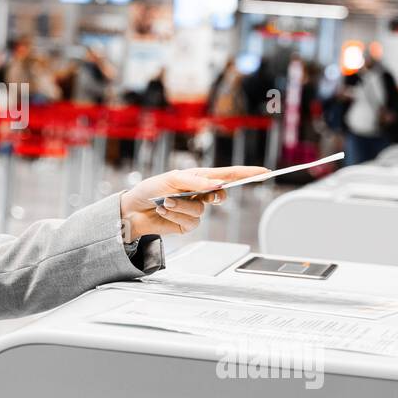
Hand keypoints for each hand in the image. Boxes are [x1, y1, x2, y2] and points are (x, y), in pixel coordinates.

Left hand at [119, 165, 266, 239]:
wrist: (133, 209)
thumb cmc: (150, 189)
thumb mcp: (171, 179)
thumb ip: (194, 181)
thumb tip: (216, 184)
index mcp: (199, 178)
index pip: (228, 175)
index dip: (247, 174)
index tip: (265, 172)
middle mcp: (200, 193)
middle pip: (221, 195)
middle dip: (215, 196)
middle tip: (210, 195)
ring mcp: (195, 210)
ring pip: (201, 210)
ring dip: (181, 205)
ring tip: (165, 202)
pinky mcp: (187, 224)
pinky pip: (190, 221)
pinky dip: (175, 215)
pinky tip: (164, 211)